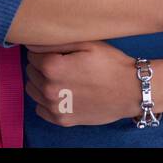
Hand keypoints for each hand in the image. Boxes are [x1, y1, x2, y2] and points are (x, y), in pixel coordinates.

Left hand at [24, 40, 139, 125]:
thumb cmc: (112, 64)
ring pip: (32, 91)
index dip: (45, 51)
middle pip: (31, 73)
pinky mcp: (61, 120)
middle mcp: (49, 88)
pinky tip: (63, 94)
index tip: (59, 52)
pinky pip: (40, 109)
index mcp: (53, 67)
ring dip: (42, 83)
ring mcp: (54, 107)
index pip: (32, 55)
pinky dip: (46, 101)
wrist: (131, 91)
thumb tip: (32, 43)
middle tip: (63, 65)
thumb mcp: (89, 44)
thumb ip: (58, 42)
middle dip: (42, 66)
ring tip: (63, 79)